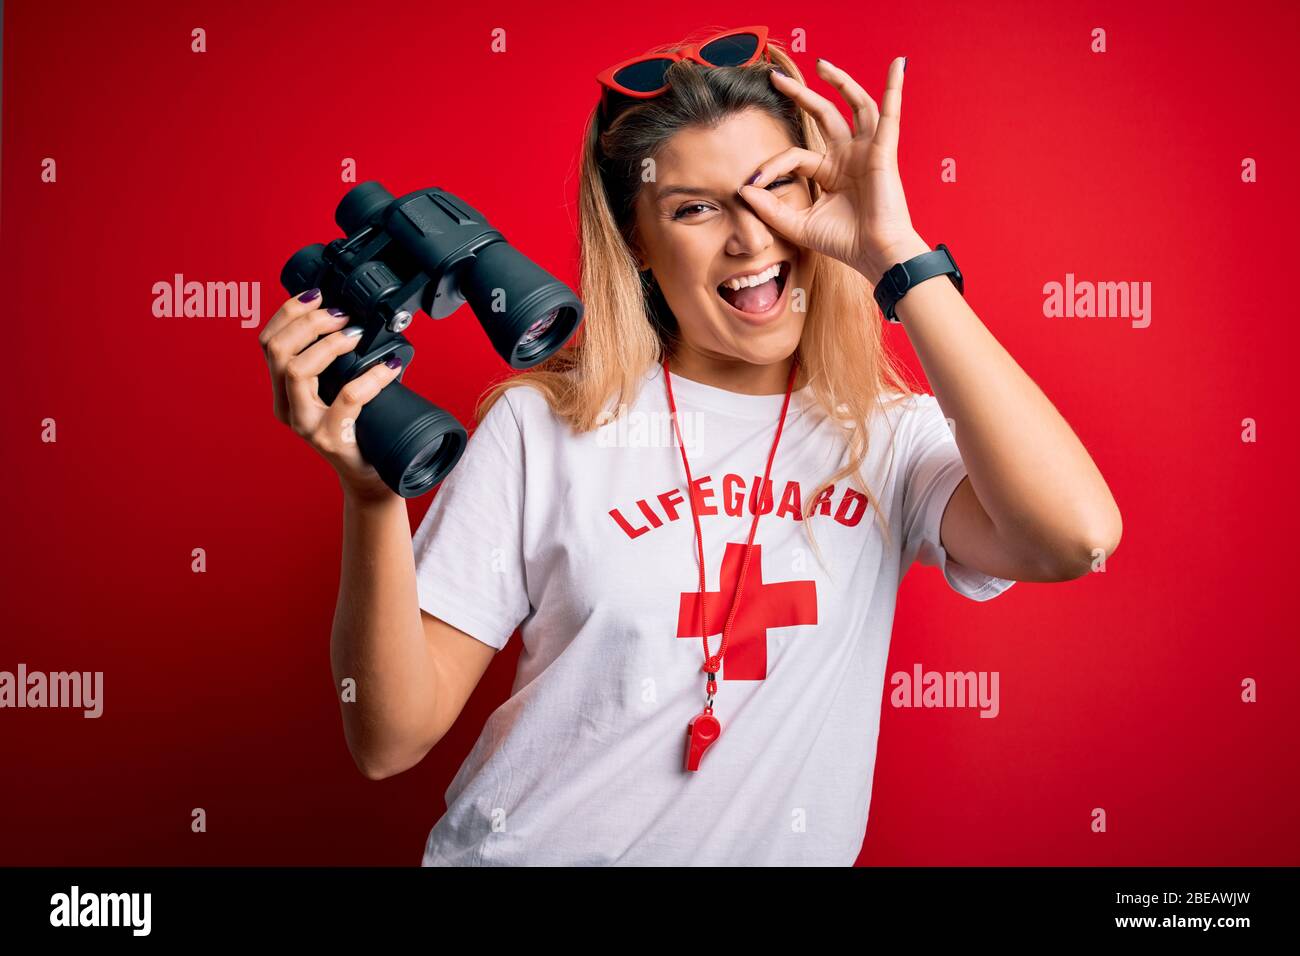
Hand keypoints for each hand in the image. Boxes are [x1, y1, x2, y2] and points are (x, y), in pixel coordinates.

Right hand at [258, 290, 404, 502]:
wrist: (370, 476)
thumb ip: (337, 362)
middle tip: (340, 314)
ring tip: (355, 334)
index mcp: (283, 391)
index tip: (316, 294)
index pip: (268, 343)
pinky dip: (371, 376)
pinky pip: (347, 398)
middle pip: (277, 351)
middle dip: (308, 322)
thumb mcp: (338, 390)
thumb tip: (360, 318)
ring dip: (328, 344)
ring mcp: (305, 425)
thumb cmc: (358, 429)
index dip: (288, 313)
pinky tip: (389, 367)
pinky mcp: (329, 439)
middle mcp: (286, 407)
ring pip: (297, 370)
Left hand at [737, 56, 930, 281]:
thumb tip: (742, 189)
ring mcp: (867, 150)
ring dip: (840, 82)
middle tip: (775, 77)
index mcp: (830, 172)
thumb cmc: (844, 242)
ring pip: (854, 106)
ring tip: (820, 63)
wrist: (875, 254)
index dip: (772, 165)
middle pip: (824, 115)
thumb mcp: (798, 225)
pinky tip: (897, 66)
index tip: (752, 182)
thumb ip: (770, 209)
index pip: (796, 155)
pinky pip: (890, 113)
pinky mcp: (883, 151)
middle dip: (801, 95)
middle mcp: (849, 156)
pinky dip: (895, 88)